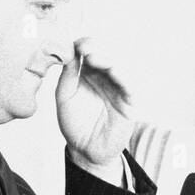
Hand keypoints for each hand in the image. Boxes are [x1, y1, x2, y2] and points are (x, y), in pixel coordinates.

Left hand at [55, 36, 136, 168]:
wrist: (85, 150)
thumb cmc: (75, 124)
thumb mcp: (64, 96)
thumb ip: (68, 76)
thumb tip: (70, 53)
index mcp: (89, 74)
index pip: (90, 52)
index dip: (84, 45)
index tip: (75, 44)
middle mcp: (105, 78)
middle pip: (105, 55)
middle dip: (95, 48)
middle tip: (84, 47)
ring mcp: (118, 89)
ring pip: (118, 67)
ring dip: (108, 59)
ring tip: (94, 57)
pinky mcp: (129, 102)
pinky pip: (130, 87)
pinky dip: (123, 76)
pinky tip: (112, 70)